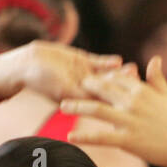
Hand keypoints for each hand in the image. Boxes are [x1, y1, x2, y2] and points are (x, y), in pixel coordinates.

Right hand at [0, 39, 122, 100]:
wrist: (28, 64)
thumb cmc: (42, 81)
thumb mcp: (63, 91)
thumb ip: (81, 97)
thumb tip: (97, 105)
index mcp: (83, 101)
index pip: (104, 103)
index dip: (117, 102)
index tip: (131, 103)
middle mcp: (87, 89)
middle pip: (110, 89)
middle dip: (123, 86)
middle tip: (138, 85)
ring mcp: (87, 74)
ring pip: (107, 75)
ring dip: (119, 73)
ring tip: (132, 69)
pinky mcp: (83, 61)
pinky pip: (99, 62)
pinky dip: (108, 62)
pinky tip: (118, 60)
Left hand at [63, 56, 166, 166]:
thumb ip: (157, 77)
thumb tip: (155, 58)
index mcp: (141, 90)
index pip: (114, 78)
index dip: (99, 77)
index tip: (88, 79)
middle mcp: (133, 102)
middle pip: (101, 90)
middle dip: (83, 88)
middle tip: (66, 87)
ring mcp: (129, 121)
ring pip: (96, 110)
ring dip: (76, 107)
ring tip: (61, 106)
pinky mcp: (128, 140)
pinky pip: (101, 137)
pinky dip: (84, 136)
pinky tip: (70, 137)